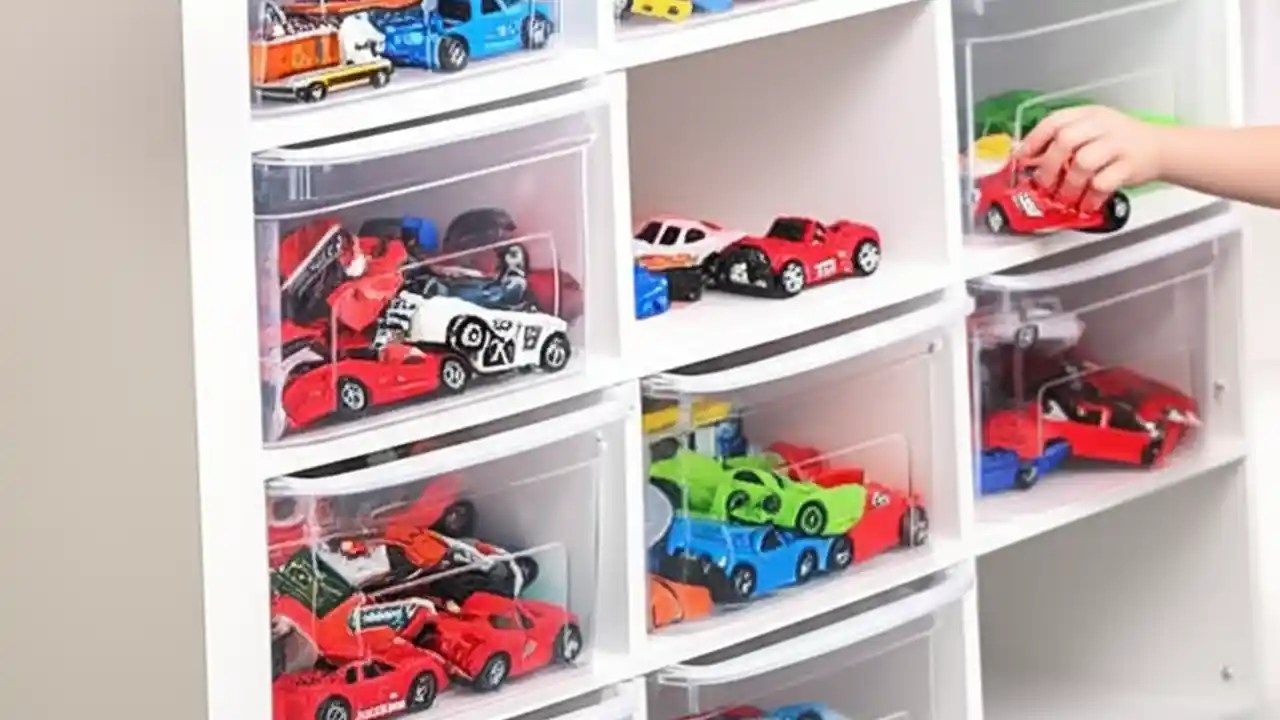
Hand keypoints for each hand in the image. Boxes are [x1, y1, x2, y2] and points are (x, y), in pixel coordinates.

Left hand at [1016, 106, 1165, 212]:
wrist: (1160, 148)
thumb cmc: (1118, 143)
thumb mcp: (1092, 131)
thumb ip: (1063, 141)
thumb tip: (1028, 158)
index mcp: (1088, 114)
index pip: (1055, 120)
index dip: (1034, 140)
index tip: (1022, 158)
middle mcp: (1102, 125)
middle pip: (1066, 140)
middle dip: (1048, 166)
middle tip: (1043, 184)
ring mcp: (1118, 144)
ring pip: (1083, 162)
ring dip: (1068, 185)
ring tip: (1065, 198)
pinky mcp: (1130, 165)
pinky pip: (1103, 183)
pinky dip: (1090, 197)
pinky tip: (1086, 203)